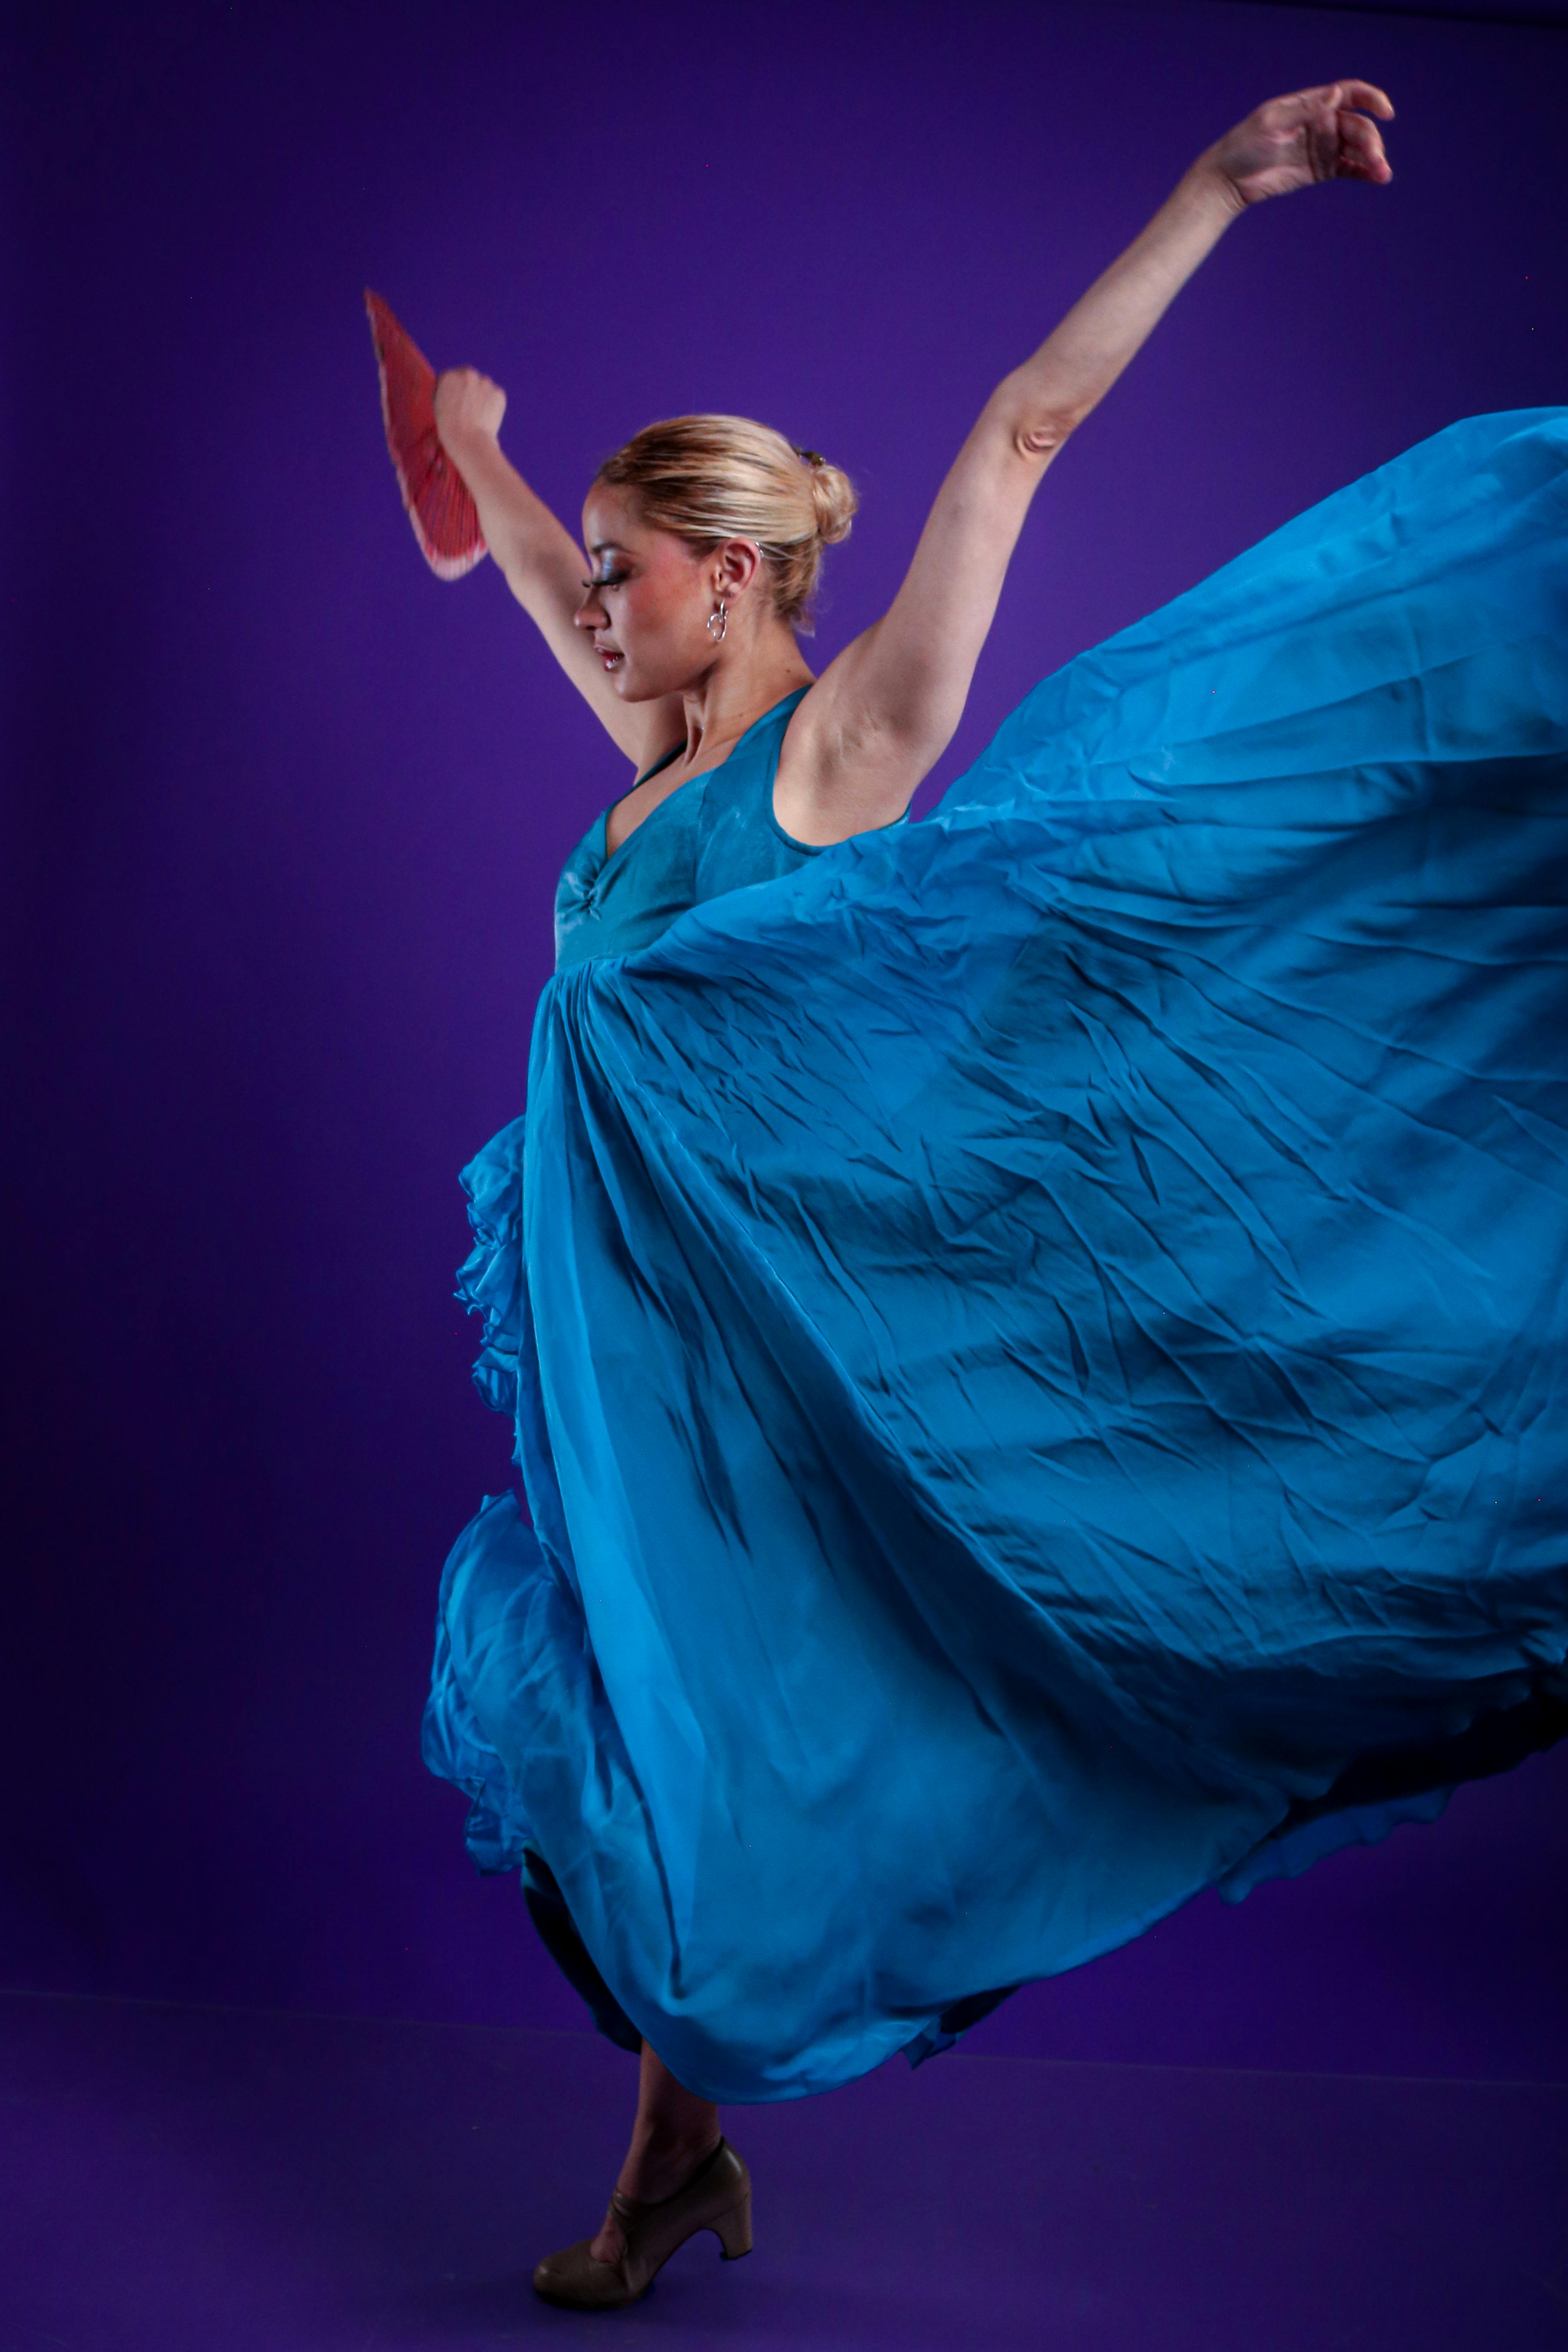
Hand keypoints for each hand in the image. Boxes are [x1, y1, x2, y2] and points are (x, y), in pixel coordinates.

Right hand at [434, 365, 507, 450]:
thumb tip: (456, 389)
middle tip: (468, 406)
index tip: (455, 400)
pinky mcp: (499, 392)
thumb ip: (447, 392)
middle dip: (468, 388)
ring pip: (483, 385)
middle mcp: (467, 374)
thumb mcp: (438, 405)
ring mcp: (485, 382)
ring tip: (477, 415)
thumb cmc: (450, 429)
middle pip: (468, 377)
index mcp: (448, 376)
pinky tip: (486, 417)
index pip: (451, 377)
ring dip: (481, 395)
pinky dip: (492, 404)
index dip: (453, 390)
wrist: (469, 442)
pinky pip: (494, 395)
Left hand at [1207, 81, 1393, 209]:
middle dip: (1370, 139)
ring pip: (1357, 148)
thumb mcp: (1271, 123)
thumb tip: (1335, 95)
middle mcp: (1322, 123)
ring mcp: (1323, 147)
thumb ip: (1304, 111)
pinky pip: (1349, 169)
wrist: (1230, 179)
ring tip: (1382, 173)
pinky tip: (1377, 178)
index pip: (1349, 94)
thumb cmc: (1245, 144)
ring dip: (1373, 158)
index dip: (1371, 99)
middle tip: (1374, 158)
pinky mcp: (1321, 170)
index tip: (1386, 112)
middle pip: (1357, 126)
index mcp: (1311, 105)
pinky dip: (1364, 173)